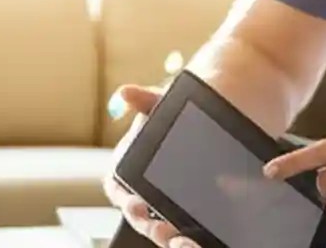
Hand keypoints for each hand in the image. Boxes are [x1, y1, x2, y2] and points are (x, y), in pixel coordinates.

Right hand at [101, 84, 203, 247]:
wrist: (207, 118)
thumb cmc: (176, 114)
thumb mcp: (164, 104)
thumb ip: (148, 100)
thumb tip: (126, 92)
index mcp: (127, 168)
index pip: (118, 189)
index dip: (125, 200)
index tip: (138, 205)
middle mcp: (140, 191)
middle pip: (140, 217)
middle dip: (150, 227)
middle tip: (165, 232)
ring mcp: (162, 204)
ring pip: (160, 228)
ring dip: (170, 239)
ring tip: (185, 244)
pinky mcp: (185, 210)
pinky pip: (184, 229)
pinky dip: (190, 238)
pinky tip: (201, 243)